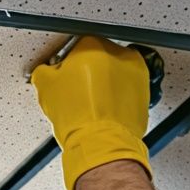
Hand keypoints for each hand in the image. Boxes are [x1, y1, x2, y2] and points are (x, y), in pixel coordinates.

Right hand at [30, 36, 151, 189]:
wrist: (101, 142)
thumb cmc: (78, 117)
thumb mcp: (46, 88)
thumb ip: (44, 71)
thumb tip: (46, 72)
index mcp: (93, 47)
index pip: (77, 46)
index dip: (69, 64)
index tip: (66, 77)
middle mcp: (118, 54)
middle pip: (100, 58)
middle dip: (90, 72)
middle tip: (79, 92)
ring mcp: (135, 73)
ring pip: (116, 73)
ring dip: (106, 83)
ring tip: (93, 104)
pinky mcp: (145, 91)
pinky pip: (128, 89)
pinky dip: (119, 96)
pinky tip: (106, 109)